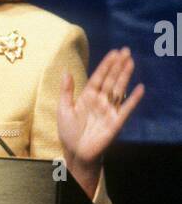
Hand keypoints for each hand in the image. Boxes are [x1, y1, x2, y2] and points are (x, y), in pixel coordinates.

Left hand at [57, 47, 144, 167]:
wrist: (76, 152)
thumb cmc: (68, 132)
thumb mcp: (64, 109)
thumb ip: (66, 91)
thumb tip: (66, 71)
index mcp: (88, 96)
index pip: (99, 77)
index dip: (106, 65)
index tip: (114, 53)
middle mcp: (100, 101)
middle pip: (111, 80)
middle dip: (118, 66)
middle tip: (126, 51)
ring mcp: (109, 111)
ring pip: (118, 90)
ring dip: (125, 76)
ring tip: (131, 62)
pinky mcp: (115, 122)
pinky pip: (125, 109)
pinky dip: (133, 99)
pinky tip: (139, 88)